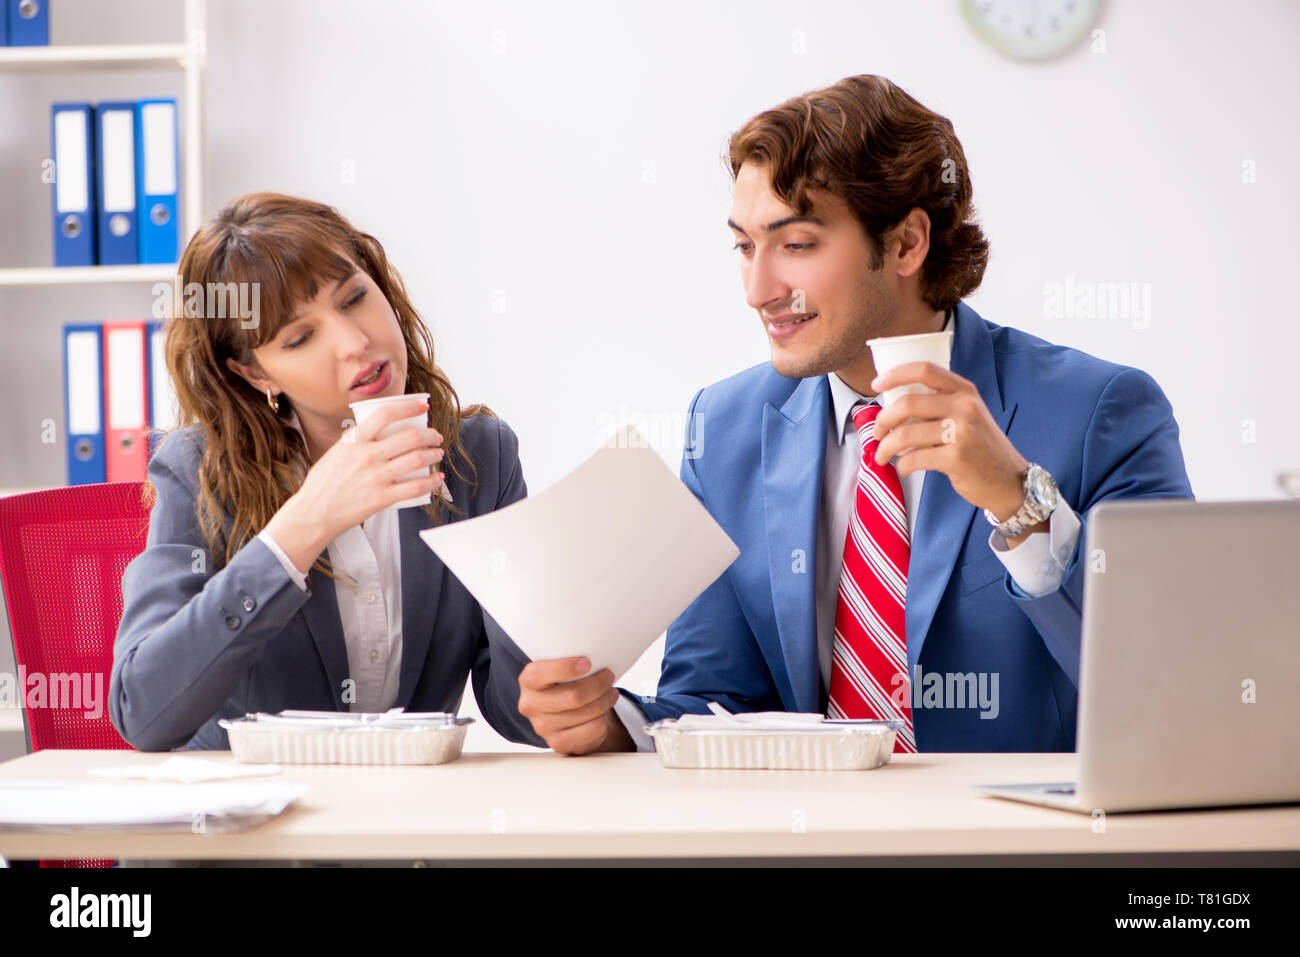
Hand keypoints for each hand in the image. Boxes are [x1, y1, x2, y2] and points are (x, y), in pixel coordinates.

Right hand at [264, 398, 443, 571]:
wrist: (313, 513)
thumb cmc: (322, 485)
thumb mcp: (336, 452)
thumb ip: (356, 441)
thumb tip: (376, 430)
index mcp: (354, 441)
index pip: (386, 414)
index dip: (408, 408)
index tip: (421, 407)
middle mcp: (367, 456)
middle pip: (410, 437)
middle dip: (430, 434)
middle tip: (435, 436)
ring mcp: (376, 477)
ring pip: (417, 459)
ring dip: (434, 454)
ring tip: (437, 454)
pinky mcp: (382, 498)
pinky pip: (415, 487)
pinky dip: (431, 482)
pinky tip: (436, 479)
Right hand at [517, 657, 633, 754]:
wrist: (565, 718)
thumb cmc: (565, 685)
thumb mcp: (561, 670)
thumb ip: (570, 662)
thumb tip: (596, 653)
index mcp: (528, 681)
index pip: (541, 673)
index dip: (566, 668)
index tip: (587, 663)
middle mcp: (530, 705)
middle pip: (574, 696)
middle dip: (598, 684)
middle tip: (609, 676)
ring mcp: (542, 727)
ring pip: (586, 712)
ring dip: (605, 701)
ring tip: (610, 693)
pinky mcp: (557, 743)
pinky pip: (591, 730)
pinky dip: (602, 720)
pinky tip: (602, 714)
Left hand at [870, 362, 1028, 523]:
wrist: (1009, 481)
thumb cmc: (980, 448)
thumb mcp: (968, 415)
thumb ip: (939, 405)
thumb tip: (893, 406)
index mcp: (964, 391)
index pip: (925, 370)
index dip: (895, 374)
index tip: (875, 385)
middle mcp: (965, 407)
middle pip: (907, 403)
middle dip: (883, 420)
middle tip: (877, 433)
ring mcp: (963, 432)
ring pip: (906, 434)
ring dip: (886, 447)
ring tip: (882, 455)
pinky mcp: (957, 458)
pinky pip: (915, 458)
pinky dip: (903, 465)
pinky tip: (904, 468)